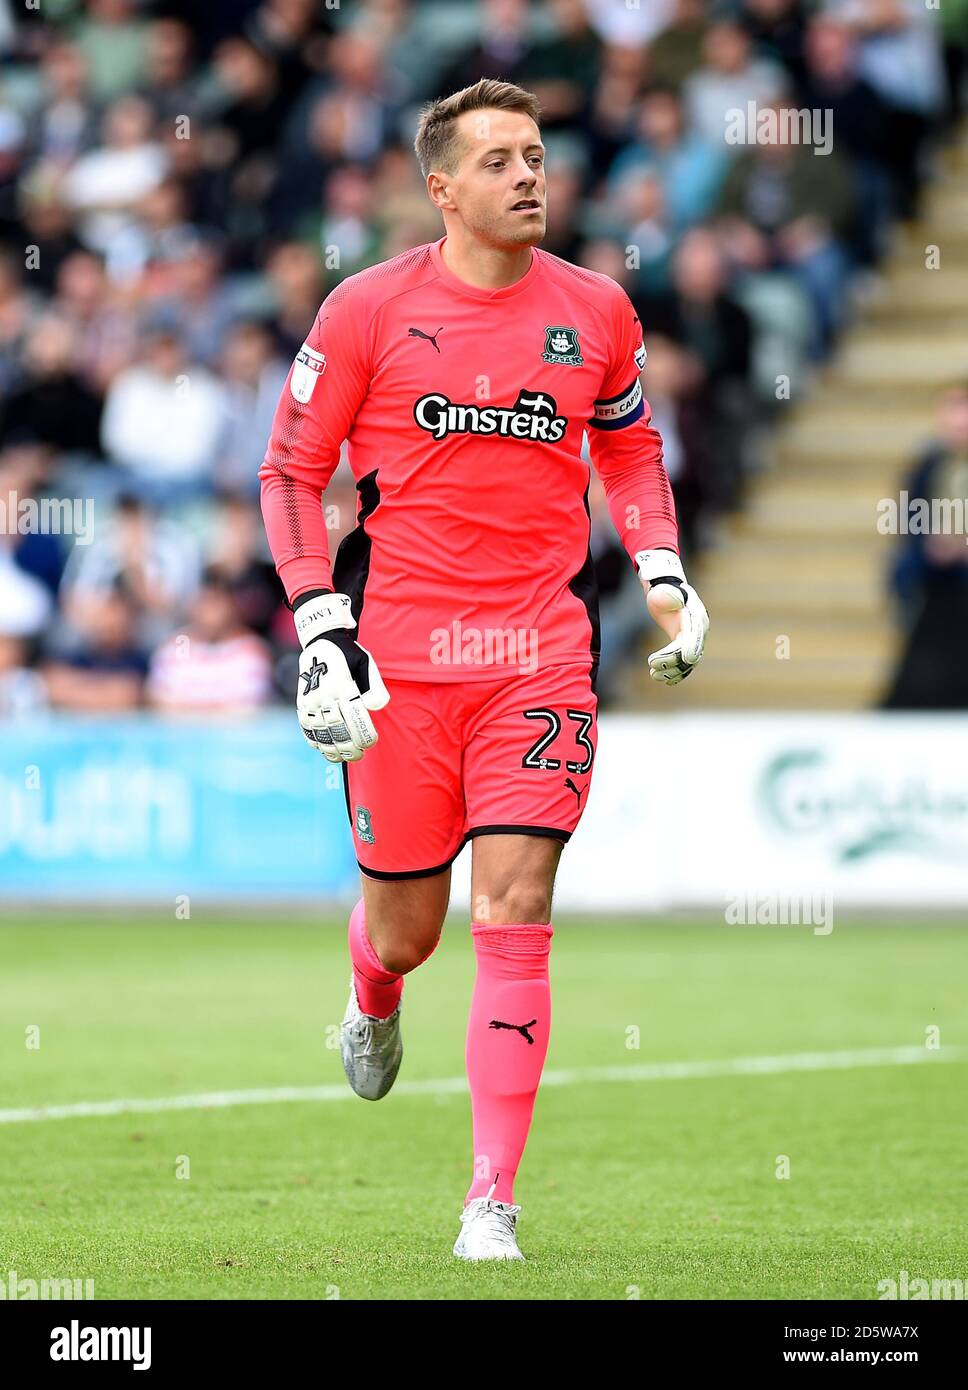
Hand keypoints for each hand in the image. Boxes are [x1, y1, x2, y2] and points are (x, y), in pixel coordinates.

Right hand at [293, 592, 388, 760]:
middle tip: (361, 754)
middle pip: (339, 728)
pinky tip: (326, 749)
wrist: (320, 641)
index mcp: (343, 684)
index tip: (371, 741)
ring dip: (334, 748)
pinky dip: (316, 741)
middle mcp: (325, 694)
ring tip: (346, 757)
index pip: (355, 716)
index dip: (364, 733)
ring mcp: (311, 700)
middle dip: (351, 746)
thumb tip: (373, 708)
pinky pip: (307, 727)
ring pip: (322, 732)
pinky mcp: (302, 703)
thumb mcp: (366, 662)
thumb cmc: (348, 654)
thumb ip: (374, 686)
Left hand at [635, 549, 708, 685]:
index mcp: (696, 617)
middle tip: (651, 664)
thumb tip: (666, 598)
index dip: (691, 648)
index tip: (685, 659)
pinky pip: (683, 666)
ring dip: (671, 671)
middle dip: (672, 661)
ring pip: (687, 663)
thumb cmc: (663, 591)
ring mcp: (694, 641)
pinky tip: (663, 679)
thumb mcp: (663, 591)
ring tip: (653, 674)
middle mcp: (699, 632)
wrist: (666, 594)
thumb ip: (666, 595)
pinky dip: (675, 674)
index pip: (695, 635)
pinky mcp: (685, 648)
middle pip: (690, 653)